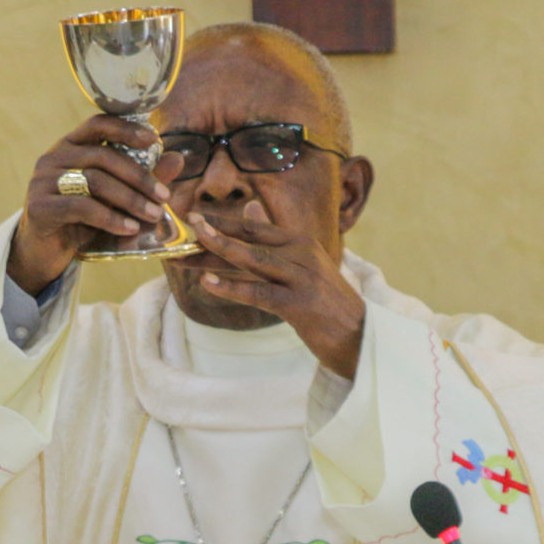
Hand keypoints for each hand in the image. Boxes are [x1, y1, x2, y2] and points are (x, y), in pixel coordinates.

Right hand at [12, 115, 179, 293]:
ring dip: (130, 199)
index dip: (126, 128)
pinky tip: (130, 228)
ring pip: (94, 181)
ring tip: (153, 215)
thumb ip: (142, 177)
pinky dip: (110, 218)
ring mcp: (42, 181)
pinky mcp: (39, 207)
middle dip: (138, 176)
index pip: (97, 124)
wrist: (44, 252)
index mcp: (70, 146)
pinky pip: (81, 208)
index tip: (154, 139)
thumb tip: (177, 159)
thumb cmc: (81, 220)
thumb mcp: (114, 197)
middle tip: (163, 196)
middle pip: (102, 156)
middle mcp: (53, 157)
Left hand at [186, 209, 367, 378]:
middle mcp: (302, 254)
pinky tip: (207, 284)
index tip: (192, 219)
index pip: (253, 227)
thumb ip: (273, 240)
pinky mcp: (299, 304)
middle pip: (249, 240)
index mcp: (300, 242)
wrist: (359, 335)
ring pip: (253, 261)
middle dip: (214, 233)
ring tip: (191, 246)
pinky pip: (259, 293)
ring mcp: (302, 278)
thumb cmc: (325, 303)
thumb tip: (248, 209)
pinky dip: (232, 288)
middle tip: (184, 226)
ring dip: (220, 252)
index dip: (221, 223)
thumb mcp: (302, 266)